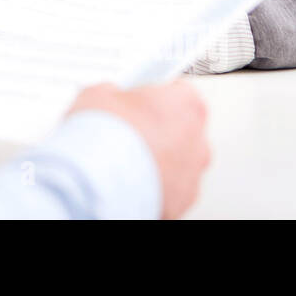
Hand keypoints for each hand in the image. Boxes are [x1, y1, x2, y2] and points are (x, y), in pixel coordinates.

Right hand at [66, 79, 209, 219]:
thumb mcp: (100, 94)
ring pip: (177, 164)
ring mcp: (191, 175)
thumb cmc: (106, 134)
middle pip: (182, 130)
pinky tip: (127, 181)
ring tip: (123, 161)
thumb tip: (110, 98)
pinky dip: (152, 186)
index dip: (153, 98)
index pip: (177, 93)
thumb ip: (115, 94)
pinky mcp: (180, 202)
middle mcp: (198, 140)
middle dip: (158, 131)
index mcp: (186, 103)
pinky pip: (168, 189)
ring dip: (156, 161)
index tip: (136, 103)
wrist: (98, 179)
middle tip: (128, 131)